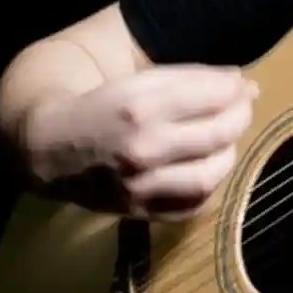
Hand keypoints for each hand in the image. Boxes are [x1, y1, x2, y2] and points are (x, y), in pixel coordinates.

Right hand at [25, 64, 257, 219]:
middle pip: (217, 134)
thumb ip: (191, 79)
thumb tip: (243, 83)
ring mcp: (140, 186)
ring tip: (224, 138)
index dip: (235, 88)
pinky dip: (208, 187)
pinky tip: (205, 167)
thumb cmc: (102, 107)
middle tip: (243, 107)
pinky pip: (192, 206)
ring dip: (228, 152)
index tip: (242, 84)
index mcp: (139, 107)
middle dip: (241, 116)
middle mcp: (141, 149)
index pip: (211, 96)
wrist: (50, 149)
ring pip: (210, 174)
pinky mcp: (139, 212)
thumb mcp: (140, 82)